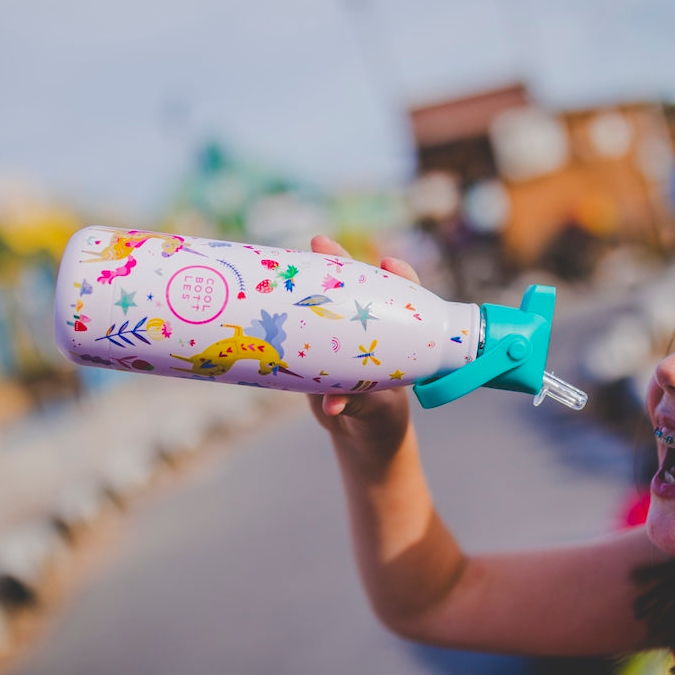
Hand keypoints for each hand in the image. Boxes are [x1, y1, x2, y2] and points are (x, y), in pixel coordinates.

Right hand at [307, 235, 417, 446]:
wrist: (359, 431)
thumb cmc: (380, 415)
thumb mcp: (374, 410)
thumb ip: (356, 403)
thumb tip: (332, 404)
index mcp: (395, 338)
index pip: (403, 299)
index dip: (400, 277)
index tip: (389, 263)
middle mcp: (366, 329)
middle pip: (357, 287)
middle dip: (339, 263)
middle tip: (321, 243)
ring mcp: (338, 337)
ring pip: (325, 301)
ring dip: (310, 278)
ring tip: (293, 259)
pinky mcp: (314, 350)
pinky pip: (302, 326)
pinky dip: (287, 313)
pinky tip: (271, 294)